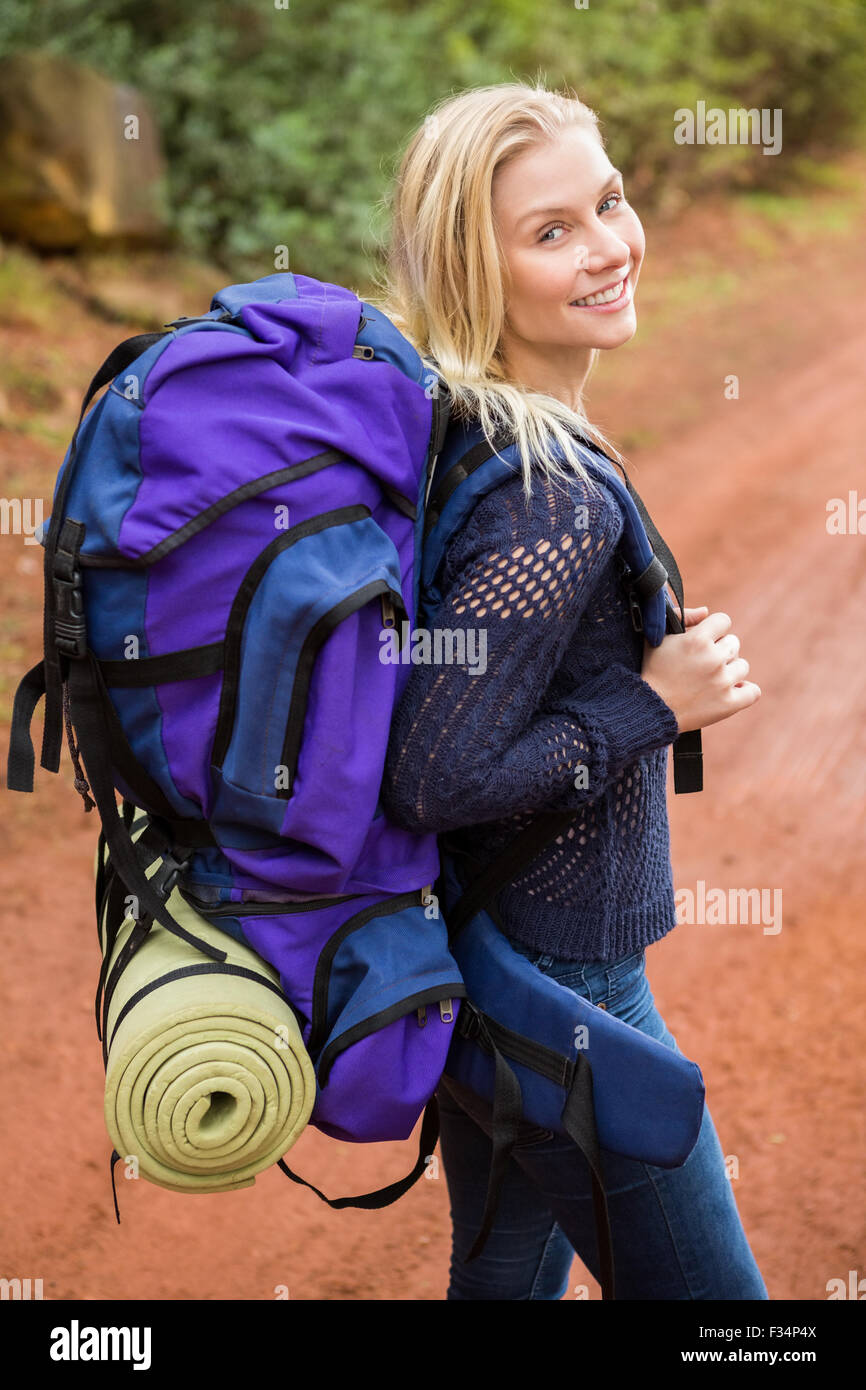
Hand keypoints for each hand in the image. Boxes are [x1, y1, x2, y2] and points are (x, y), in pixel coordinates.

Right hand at [641, 607, 761, 733]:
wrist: (649, 710)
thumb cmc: (652, 672)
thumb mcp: (658, 637)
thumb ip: (682, 616)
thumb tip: (706, 612)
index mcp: (697, 639)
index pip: (723, 621)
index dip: (713, 629)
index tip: (704, 640)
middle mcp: (713, 658)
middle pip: (734, 643)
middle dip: (719, 651)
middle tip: (702, 664)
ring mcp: (723, 682)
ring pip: (742, 666)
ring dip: (729, 671)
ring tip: (710, 680)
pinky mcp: (729, 703)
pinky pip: (753, 691)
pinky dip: (744, 691)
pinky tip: (731, 691)